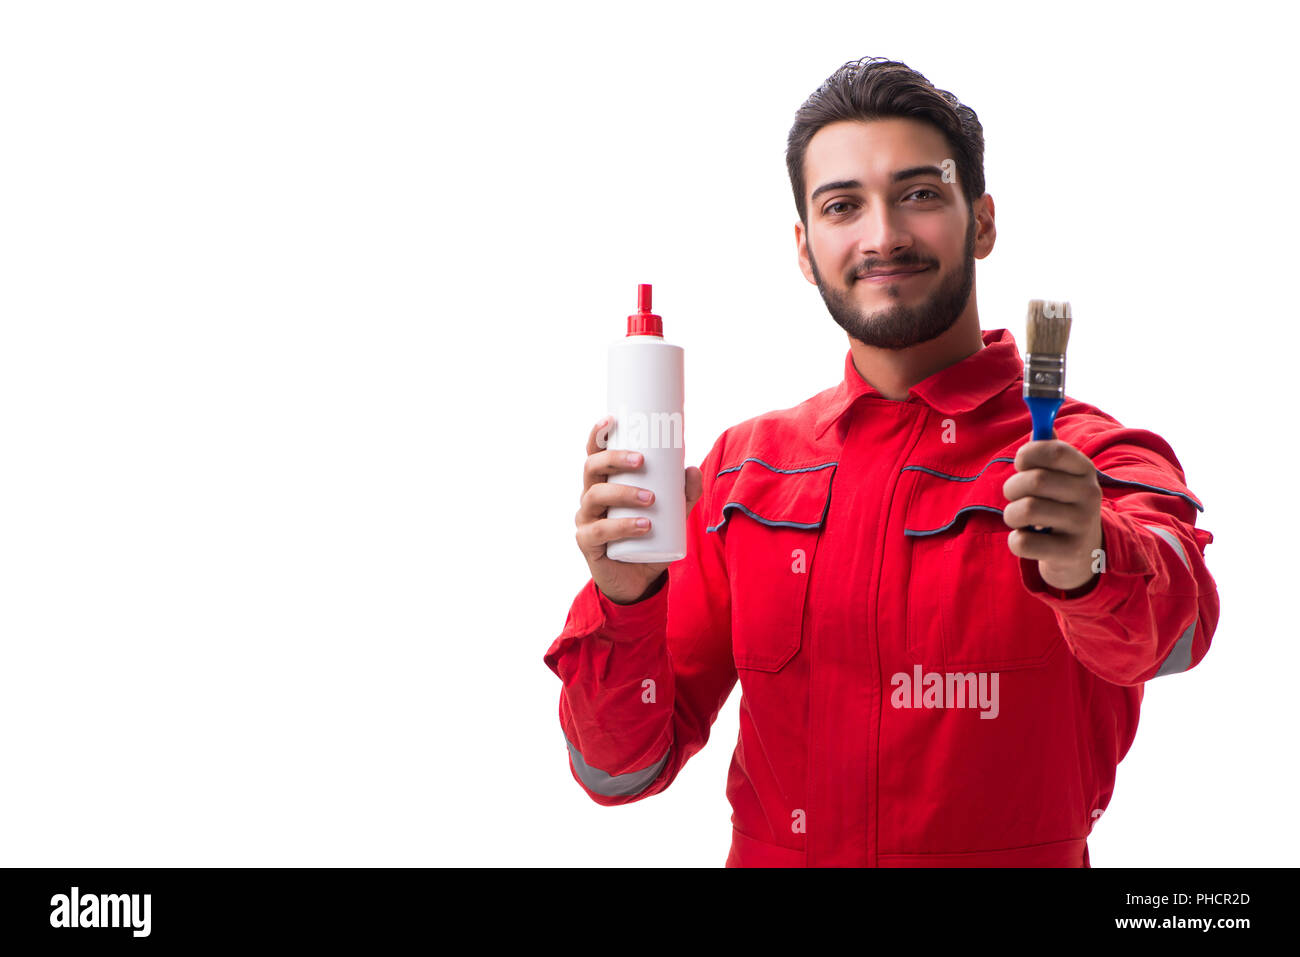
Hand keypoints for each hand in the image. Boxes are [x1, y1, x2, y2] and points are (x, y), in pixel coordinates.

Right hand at [574, 416, 703, 604]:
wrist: (637, 579)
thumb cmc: (649, 538)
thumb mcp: (672, 515)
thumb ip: (684, 495)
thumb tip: (692, 469)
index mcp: (605, 482)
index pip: (595, 453)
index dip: (598, 434)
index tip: (612, 419)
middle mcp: (590, 496)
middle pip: (591, 468)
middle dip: (614, 459)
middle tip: (642, 461)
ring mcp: (586, 519)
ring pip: (594, 496)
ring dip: (623, 493)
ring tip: (651, 499)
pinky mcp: (587, 543)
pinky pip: (600, 531)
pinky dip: (622, 527)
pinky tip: (642, 525)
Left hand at [1001, 438, 1103, 590]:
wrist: (1084, 554)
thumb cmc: (1062, 507)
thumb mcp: (1062, 478)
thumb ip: (1049, 452)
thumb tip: (1039, 425)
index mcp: (1084, 471)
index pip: (1054, 451)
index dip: (1028, 454)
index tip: (1021, 464)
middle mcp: (1088, 495)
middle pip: (1035, 481)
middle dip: (1012, 488)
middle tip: (1016, 496)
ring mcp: (1081, 525)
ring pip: (1026, 510)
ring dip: (1011, 515)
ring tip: (1020, 519)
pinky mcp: (1069, 553)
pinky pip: (1023, 542)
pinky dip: (1015, 541)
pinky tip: (1027, 539)